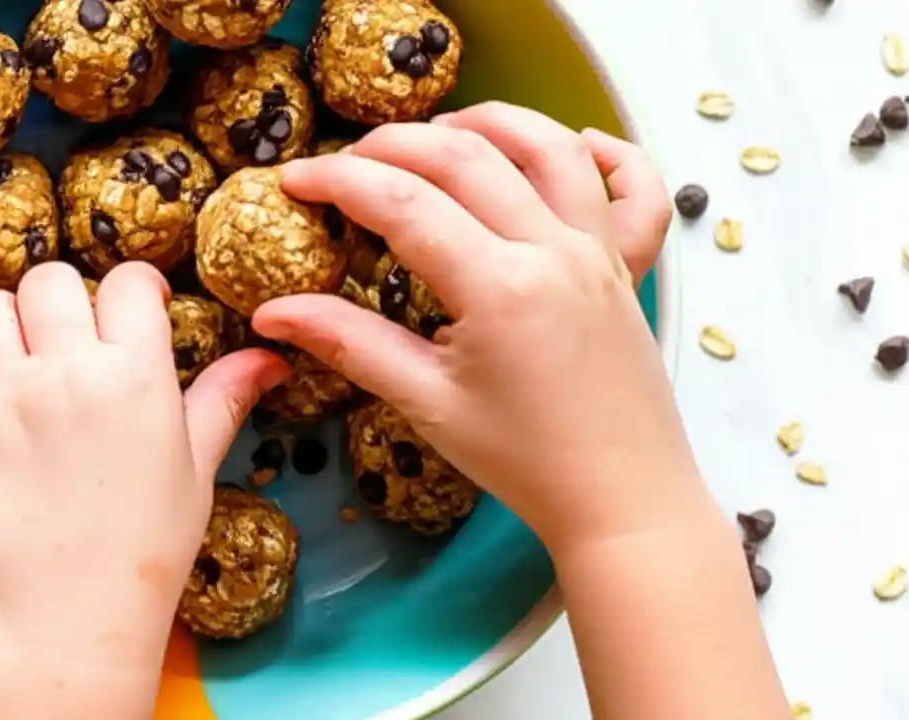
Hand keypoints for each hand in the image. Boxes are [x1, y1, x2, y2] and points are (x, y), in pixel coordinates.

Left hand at [0, 262, 286, 712]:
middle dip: (61, 300)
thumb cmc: (143, 546)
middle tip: (66, 338)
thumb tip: (269, 358)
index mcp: (135, 373)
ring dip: (3, 325)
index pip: (126, 281)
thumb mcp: (196, 469)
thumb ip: (222, 399)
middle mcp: (65, 370)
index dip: (132, 288)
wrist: (64, 616)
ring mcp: (0, 394)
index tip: (132, 309)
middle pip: (49, 279)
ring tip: (16, 362)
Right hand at [254, 102, 709, 552]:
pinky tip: (574, 144)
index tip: (293, 181)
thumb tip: (272, 314)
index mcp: (498, 287)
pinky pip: (635, 190)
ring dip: (489, 122)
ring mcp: (600, 253)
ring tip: (437, 129)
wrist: (623, 503)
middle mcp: (553, 251)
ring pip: (548, 148)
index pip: (402, 202)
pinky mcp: (626, 268)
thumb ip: (350, 344)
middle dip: (393, 144)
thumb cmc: (525, 462)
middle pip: (465, 156)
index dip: (338, 181)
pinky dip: (608, 153)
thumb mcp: (427, 404)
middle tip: (345, 163)